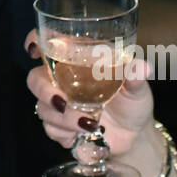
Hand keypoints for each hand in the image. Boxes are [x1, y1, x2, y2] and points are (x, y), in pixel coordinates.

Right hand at [24, 29, 164, 176]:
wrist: (134, 135)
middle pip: (35, 78)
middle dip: (45, 91)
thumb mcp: (137, 88)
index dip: (34, 41)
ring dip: (65, 118)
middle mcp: (62, 80)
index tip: (34, 50)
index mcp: (77, 61)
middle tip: (63, 102)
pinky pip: (51, 129)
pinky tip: (87, 133)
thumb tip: (142, 67)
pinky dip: (68, 133)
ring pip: (43, 107)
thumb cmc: (132, 102)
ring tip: (91, 124)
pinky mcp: (59, 126)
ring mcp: (58, 104)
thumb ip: (136, 76)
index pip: (47, 43)